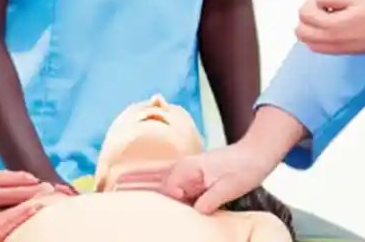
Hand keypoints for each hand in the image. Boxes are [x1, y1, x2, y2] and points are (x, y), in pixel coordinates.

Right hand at [114, 140, 277, 213]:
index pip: (167, 190)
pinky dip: (149, 177)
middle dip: (132, 184)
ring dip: (136, 179)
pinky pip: (163, 174)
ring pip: (155, 175)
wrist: (255, 153)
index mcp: (190, 170)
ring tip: (116, 184)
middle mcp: (183, 167)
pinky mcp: (189, 170)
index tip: (144, 207)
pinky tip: (141, 180)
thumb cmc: (244, 169)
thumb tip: (197, 210)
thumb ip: (212, 198)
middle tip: (109, 190)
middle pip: (153, 179)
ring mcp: (185, 167)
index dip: (159, 201)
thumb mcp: (232, 186)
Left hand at [295, 0, 364, 54]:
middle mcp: (332, 43)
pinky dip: (321, 36)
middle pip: (301, 32)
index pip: (304, 13)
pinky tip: (337, 24)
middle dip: (308, 14)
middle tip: (327, 4)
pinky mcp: (348, 52)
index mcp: (332, 27)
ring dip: (313, 26)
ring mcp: (340, 50)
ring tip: (332, 14)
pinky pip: (323, 47)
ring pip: (310, 42)